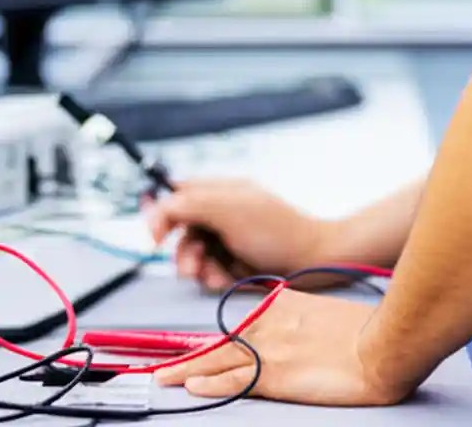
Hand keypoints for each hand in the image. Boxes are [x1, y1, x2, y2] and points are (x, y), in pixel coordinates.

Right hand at [145, 179, 330, 290]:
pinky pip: (214, 270)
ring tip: (214, 277)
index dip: (163, 213)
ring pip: (197, 254)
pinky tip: (227, 281)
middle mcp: (224, 212)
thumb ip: (187, 205)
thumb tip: (156, 207)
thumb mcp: (226, 210)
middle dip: (185, 251)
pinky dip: (216, 277)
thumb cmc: (275, 231)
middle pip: (183, 230)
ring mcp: (232, 238)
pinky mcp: (239, 262)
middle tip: (191, 267)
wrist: (315, 261)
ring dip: (200, 268)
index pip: (178, 195)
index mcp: (221, 191)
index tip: (156, 236)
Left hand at [153, 290, 409, 405]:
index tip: (197, 348)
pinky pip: (234, 380)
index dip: (215, 341)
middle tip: (161, 364)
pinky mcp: (275, 374)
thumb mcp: (323, 311)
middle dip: (189, 355)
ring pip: (217, 360)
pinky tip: (191, 386)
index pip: (238, 324)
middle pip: (220, 343)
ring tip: (162, 377)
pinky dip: (210, 383)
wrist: (382, 344)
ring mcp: (268, 349)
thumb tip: (289, 329)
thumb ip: (298, 318)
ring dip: (186, 369)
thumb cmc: (366, 332)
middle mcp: (267, 323)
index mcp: (279, 305)